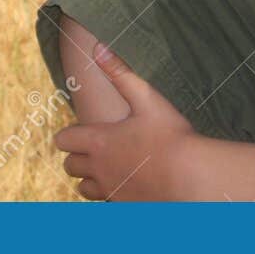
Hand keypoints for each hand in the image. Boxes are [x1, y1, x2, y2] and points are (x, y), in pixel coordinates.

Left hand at [51, 42, 203, 200]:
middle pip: (69, 166)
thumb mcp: (147, 97)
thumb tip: (97, 46)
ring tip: (109, 167)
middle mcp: (98, 169)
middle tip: (97, 147)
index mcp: (98, 142)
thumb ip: (120, 72)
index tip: (83, 130)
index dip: (69, 134)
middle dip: (78, 156)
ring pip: (84, 189)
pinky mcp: (124, 207)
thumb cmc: (171, 135)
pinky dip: (109, 195)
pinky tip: (126, 184)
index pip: (63, 140)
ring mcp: (110, 191)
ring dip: (90, 178)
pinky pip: (105, 204)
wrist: (191, 177)